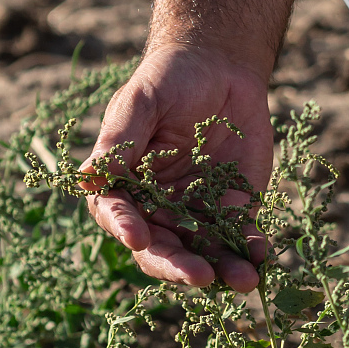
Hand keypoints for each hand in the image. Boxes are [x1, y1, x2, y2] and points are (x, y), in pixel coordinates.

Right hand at [86, 45, 275, 289]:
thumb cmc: (169, 79)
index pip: (119, 216)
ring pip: (203, 251)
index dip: (126, 228)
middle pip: (161, 247)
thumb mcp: (142, 101)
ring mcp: (195, 212)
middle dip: (178, 265)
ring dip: (222, 269)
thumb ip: (120, 141)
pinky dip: (250, 249)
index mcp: (124, 186)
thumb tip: (86, 179)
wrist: (220, 68)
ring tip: (243, 280)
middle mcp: (156, 208)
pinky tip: (262, 256)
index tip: (137, 237)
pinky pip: (240, 236)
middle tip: (199, 275)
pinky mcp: (233, 207)